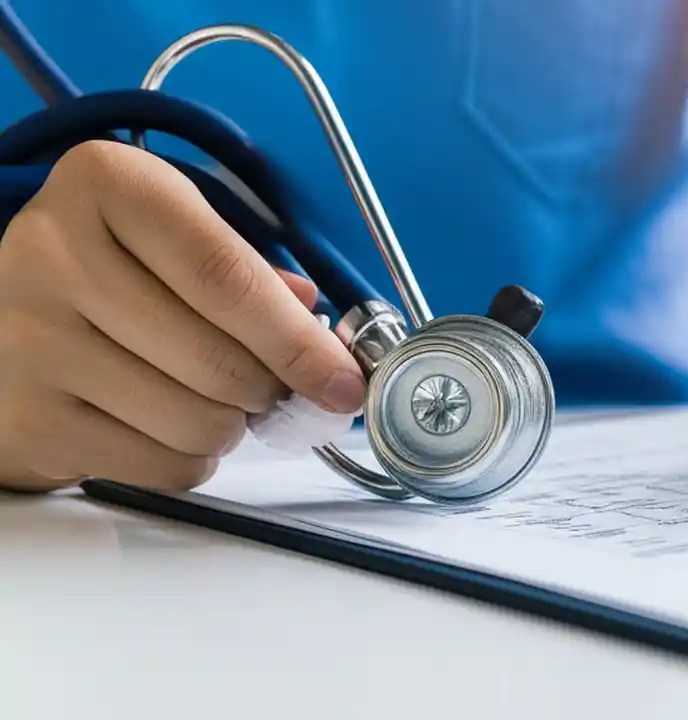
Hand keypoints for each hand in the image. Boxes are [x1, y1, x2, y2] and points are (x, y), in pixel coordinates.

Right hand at [0, 141, 365, 491]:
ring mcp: (28, 339)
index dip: (297, 340)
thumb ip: (252, 275)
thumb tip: (327, 346)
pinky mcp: (24, 418)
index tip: (343, 381)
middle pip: (219, 360)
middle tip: (270, 385)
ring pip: (196, 420)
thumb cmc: (110, 271)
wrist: (1, 316)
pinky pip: (160, 465)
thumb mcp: (176, 235)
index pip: (226, 276)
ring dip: (231, 425)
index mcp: (108, 185)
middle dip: (270, 389)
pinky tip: (169, 425)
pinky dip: (192, 457)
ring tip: (211, 399)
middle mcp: (53, 253)